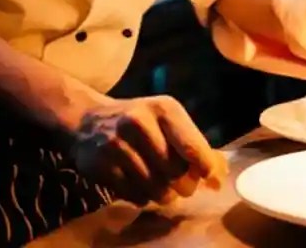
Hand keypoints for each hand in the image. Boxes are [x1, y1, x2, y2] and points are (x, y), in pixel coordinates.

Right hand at [68, 95, 227, 205]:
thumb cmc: (139, 122)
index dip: (205, 168)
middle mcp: (138, 123)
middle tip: (182, 183)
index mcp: (163, 109)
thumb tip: (218, 179)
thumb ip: (194, 145)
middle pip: (176, 171)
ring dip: (165, 194)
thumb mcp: (167, 120)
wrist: (87, 121)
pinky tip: (142, 186)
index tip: (210, 178)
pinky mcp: (100, 167)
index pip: (191, 146)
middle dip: (184, 184)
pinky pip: (135, 195)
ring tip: (163, 186)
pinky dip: (144, 197)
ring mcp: (117, 145)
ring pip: (156, 188)